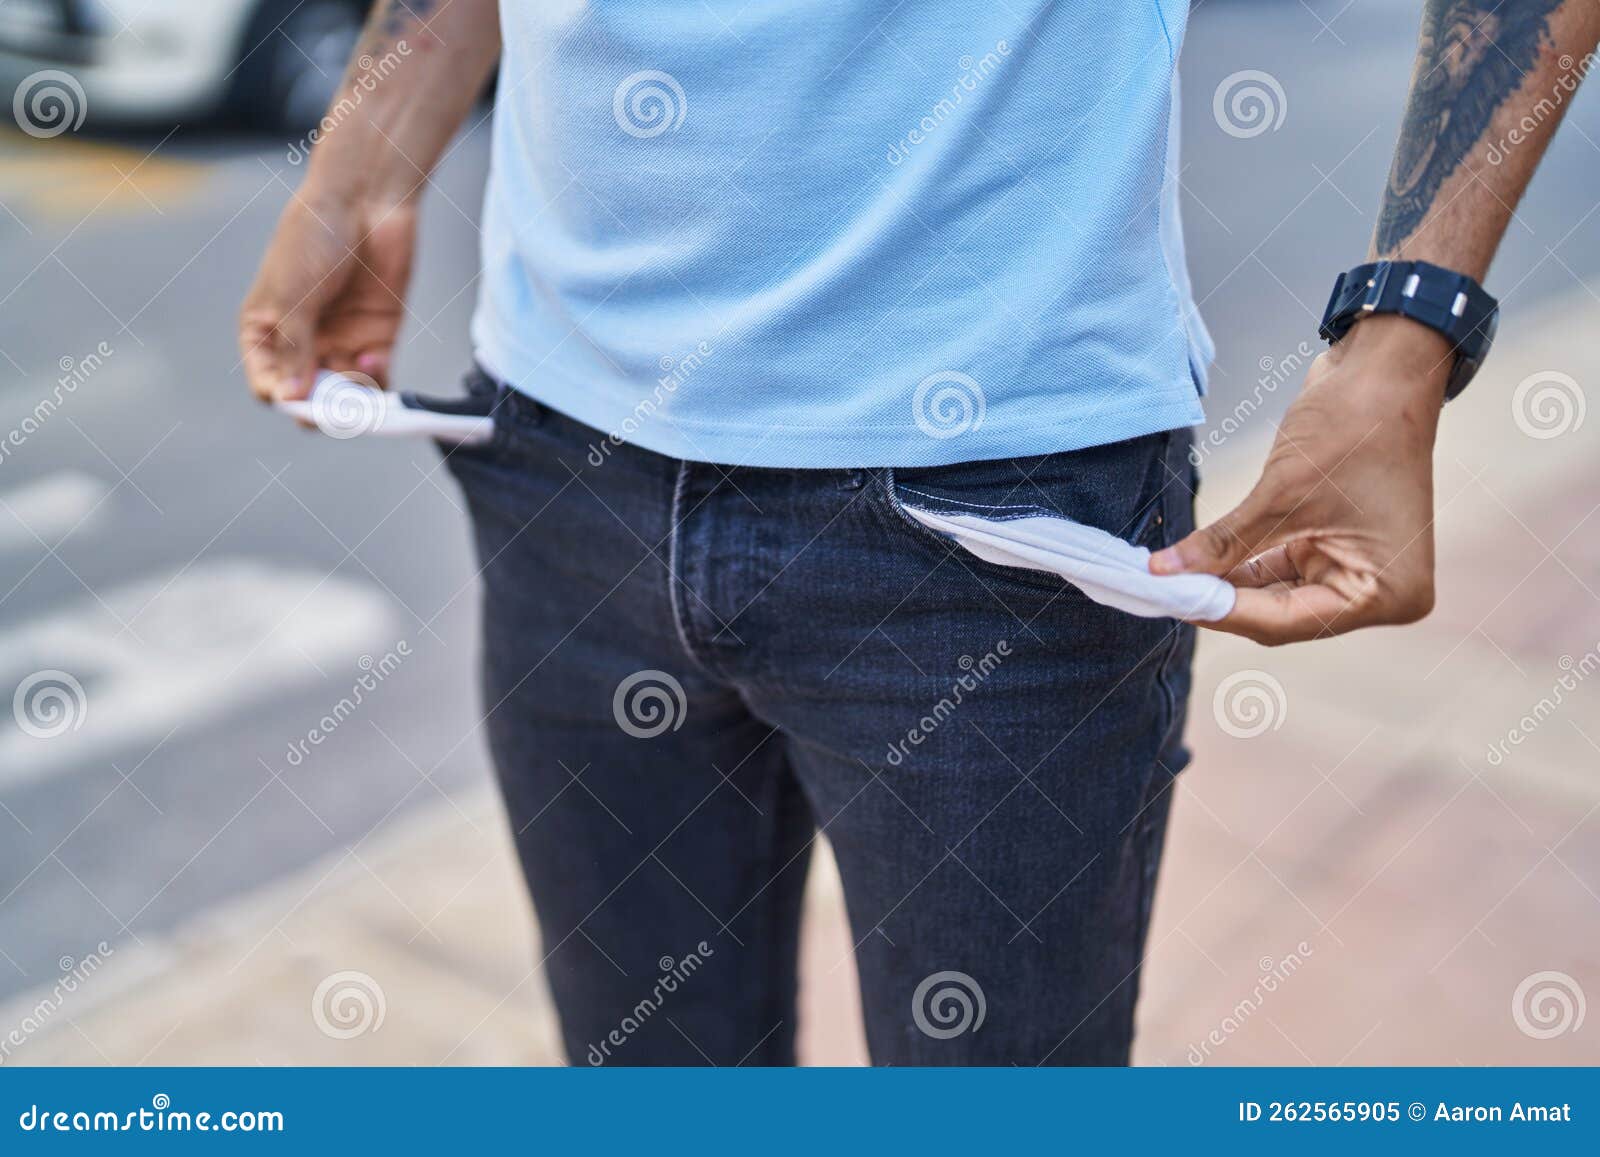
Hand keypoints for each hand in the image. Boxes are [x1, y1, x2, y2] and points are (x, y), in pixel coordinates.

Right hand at [239, 191, 415, 401]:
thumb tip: (289, 400)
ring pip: (345, 393)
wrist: (364, 201)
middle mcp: (303, 343)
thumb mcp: (294, 297)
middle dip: (320, 409)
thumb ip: (294, 350)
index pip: (268, 383)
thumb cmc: (314, 239)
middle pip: (309, 396)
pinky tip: (373, 363)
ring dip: (351, 401)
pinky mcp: (377, 337)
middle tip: (333, 410)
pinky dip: (376, 383)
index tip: (298, 402)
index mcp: (266, 331)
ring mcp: (341, 341)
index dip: (282, 399)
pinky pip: (375, 377)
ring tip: (358, 393)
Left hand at [1151, 316, 1455, 644]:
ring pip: (1276, 595)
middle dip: (1224, 599)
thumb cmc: (1353, 428)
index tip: (1172, 601)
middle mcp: (1380, 592)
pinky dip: (1243, 565)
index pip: (1288, 621)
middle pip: (1282, 615)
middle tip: (1165, 590)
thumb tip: (1164, 573)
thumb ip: (1222, 543)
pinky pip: (1281, 570)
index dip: (1225, 612)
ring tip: (1174, 577)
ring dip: (1228, 584)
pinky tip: (1199, 563)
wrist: (1383, 370)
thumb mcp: (1280, 494)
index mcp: (1388, 593)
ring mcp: (1359, 570)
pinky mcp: (1336, 547)